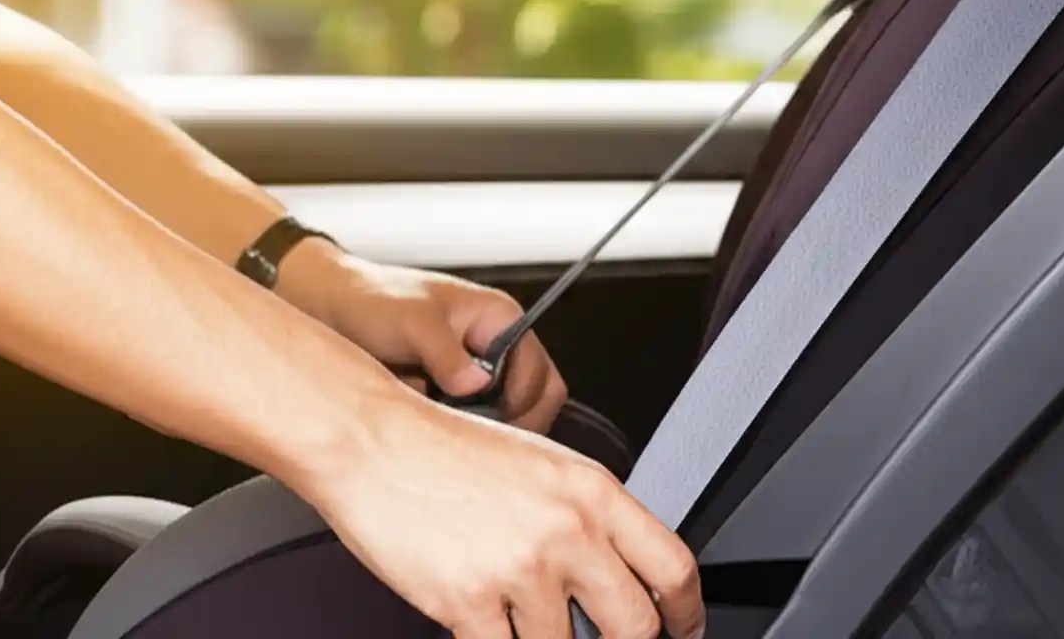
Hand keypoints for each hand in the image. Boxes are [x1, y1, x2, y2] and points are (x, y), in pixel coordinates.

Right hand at [302, 393, 705, 638]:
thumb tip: (618, 568)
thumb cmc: (449, 449)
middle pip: (635, 626)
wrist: (375, 443)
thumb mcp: (544, 463)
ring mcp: (520, 569)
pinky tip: (486, 627)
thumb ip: (589, 515)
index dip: (688, 615)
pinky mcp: (469, 602)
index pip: (673, 567)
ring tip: (518, 616)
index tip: (682, 630)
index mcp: (593, 491)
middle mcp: (567, 530)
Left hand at [320, 257, 567, 432]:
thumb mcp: (413, 324)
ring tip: (442, 428)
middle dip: (508, 424)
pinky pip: (467, 424)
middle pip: (532, 400)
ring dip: (477, 429)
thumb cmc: (373, 300)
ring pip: (500, 418)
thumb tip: (477, 384)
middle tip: (473, 439)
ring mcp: (473, 374)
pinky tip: (427, 427)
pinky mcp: (450, 395)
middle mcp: (495, 347)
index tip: (491, 428)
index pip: (539, 377)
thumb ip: (447, 355)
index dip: (522, 406)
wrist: (328, 308)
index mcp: (500, 321)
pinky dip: (452, 431)